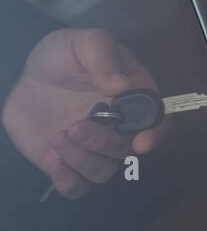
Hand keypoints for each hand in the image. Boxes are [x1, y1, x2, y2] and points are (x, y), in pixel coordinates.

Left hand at [1, 28, 166, 197]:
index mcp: (133, 96)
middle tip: (76, 126)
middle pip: (127, 151)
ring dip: (83, 161)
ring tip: (59, 137)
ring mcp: (94, 148)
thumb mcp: (82, 42)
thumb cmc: (61, 55)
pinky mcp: (69, 163)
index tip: (140, 143)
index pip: (157, 121)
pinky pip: (77, 187)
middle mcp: (119, 127)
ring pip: (104, 173)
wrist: (25, 76)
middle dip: (104, 144)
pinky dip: (69, 182)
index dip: (155, 135)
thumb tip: (120, 86)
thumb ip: (102, 57)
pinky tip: (53, 160)